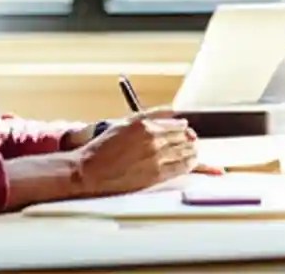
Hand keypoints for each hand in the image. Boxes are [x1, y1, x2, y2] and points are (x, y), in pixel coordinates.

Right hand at [72, 110, 200, 195]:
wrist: (90, 171)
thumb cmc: (104, 147)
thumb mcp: (126, 122)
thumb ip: (152, 115)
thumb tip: (174, 111)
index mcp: (146, 125)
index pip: (178, 125)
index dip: (184, 129)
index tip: (185, 131)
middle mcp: (153, 139)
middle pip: (185, 138)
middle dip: (189, 139)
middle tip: (191, 141)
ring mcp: (156, 157)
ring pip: (186, 151)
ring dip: (193, 151)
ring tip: (194, 152)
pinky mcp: (157, 174)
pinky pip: (183, 167)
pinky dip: (191, 164)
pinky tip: (191, 163)